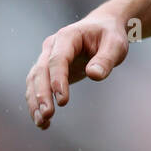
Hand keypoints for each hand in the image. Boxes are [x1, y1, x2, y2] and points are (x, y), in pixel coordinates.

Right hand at [26, 9, 129, 129]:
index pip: (58, 59)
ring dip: (35, 102)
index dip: (58, 80)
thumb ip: (106, 59)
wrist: (103, 27)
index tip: (63, 101)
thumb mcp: (116, 45)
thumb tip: (94, 75)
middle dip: (42, 94)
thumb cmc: (110, 35)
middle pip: (41, 71)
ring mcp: (47, 57)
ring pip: (34, 80)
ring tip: (42, 123)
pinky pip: (37, 87)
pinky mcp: (48, 70)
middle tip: (48, 114)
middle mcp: (52, 46)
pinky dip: (37, 103)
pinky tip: (43, 123)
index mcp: (68, 36)